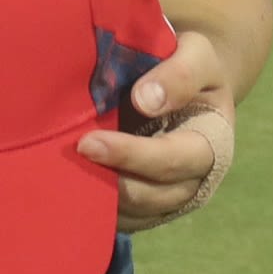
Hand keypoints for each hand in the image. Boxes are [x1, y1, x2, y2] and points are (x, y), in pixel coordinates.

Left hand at [76, 31, 234, 232]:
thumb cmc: (187, 65)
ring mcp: (171, 199)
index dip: (131, 155)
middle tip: (67, 160)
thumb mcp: (196, 54)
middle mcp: (195, 180)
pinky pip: (122, 219)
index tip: (89, 143)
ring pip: (133, 213)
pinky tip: (66, 188)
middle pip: (151, 195)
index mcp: (212, 144)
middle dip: (108, 181)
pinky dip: (96, 209)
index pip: (172, 158)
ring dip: (98, 199)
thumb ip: (180, 74)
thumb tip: (146, 100)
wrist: (184, 83)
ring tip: (60, 176)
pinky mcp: (148, 207)